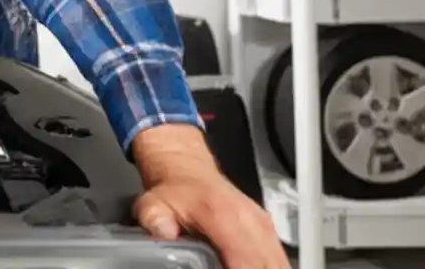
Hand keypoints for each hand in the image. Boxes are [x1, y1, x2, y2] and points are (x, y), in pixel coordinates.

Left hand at [131, 124, 287, 268]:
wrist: (188, 172)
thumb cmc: (174, 192)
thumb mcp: (153, 204)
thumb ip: (155, 218)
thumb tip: (163, 231)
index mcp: (223, 215)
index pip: (245, 262)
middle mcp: (251, 220)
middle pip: (267, 265)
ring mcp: (263, 226)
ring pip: (277, 262)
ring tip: (234, 268)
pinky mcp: (269, 231)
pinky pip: (278, 259)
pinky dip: (268, 266)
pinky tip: (249, 267)